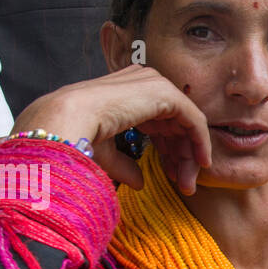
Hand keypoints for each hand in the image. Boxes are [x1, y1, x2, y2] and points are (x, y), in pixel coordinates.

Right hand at [11, 65, 211, 193]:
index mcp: (126, 94)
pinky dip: (200, 141)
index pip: (158, 121)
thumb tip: (140, 182)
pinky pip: (194, 119)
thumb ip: (125, 165)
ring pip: (186, 123)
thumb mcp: (104, 154)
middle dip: (180, 156)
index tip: (171, 177)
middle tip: (185, 185)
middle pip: (174, 123)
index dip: (167, 150)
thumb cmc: (75, 135)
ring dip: (190, 155)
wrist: (66, 120)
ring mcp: (154, 84)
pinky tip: (201, 163)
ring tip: (188, 183)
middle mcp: (142, 84)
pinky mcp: (166, 93)